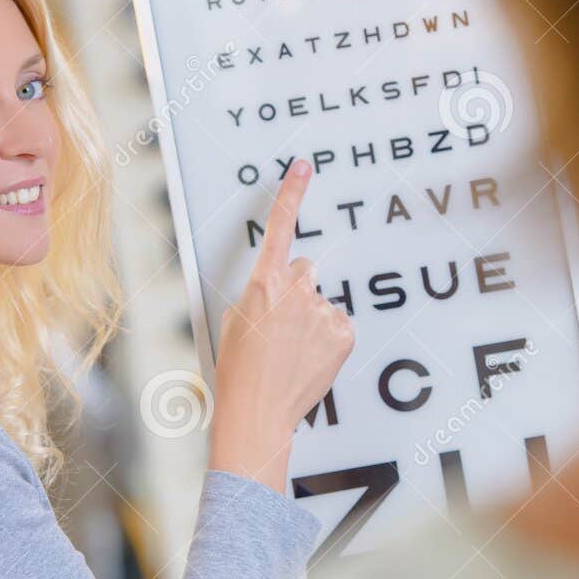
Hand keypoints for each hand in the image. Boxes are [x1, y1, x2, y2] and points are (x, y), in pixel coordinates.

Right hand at [208, 159, 354, 492]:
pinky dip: (326, 338)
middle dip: (295, 291)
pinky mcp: (343, 333)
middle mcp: (298, 292)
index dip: (292, 192)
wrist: (257, 411)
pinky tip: (308, 358)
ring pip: (321, 303)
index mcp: (265, 283)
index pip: (280, 226)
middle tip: (280, 325)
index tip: (302, 167)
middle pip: (305, 272)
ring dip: (310, 320)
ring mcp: (323, 312)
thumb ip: (262, 293)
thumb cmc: (238, 370)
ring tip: (291, 352)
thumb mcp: (235, 320)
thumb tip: (281, 289)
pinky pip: (337, 323)